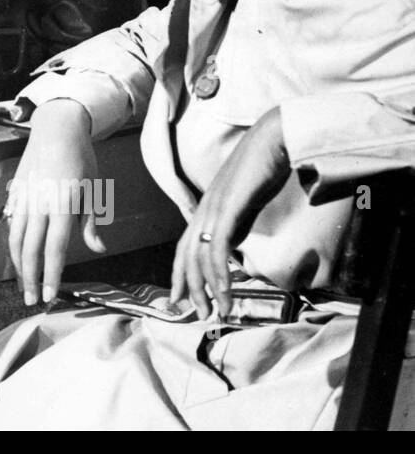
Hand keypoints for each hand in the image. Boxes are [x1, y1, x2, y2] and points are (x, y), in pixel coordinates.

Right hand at [6, 100, 105, 305]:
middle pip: (31, 249)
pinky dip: (13, 244)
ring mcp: (25, 198)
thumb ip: (90, 222)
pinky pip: (12, 224)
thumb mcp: (93, 189)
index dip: (51, 275)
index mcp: (62, 205)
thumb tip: (97, 249)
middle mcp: (40, 204)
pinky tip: (17, 257)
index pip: (54, 249)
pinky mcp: (16, 192)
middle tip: (30, 301)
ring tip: (21, 285)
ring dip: (18, 265)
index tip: (49, 296)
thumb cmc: (80, 158)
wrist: (56, 128)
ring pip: (16, 239)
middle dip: (30, 278)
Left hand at [170, 107, 290, 319]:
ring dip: (209, 288)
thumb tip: (234, 242)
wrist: (274, 140)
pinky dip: (220, 273)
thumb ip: (236, 222)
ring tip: (218, 311)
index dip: (181, 274)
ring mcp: (214, 209)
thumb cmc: (263, 168)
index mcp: (206, 209)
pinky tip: (225, 291)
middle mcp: (204, 210)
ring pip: (200, 257)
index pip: (185, 247)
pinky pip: (217, 247)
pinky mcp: (228, 209)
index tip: (180, 298)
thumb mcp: (245, 203)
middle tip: (197, 313)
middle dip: (190, 288)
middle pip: (186, 256)